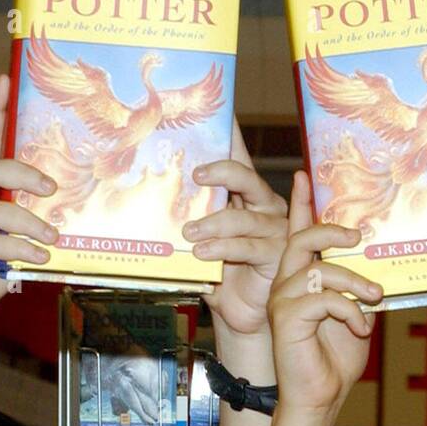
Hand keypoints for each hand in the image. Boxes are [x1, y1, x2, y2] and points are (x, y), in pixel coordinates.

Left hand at [184, 120, 288, 337]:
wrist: (238, 314)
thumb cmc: (217, 274)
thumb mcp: (199, 243)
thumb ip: (187, 220)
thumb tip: (148, 199)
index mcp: (243, 195)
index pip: (236, 157)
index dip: (229, 133)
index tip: (218, 110)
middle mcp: (264, 205)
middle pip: (246, 177)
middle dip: (222, 171)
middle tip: (196, 175)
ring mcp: (275, 228)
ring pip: (244, 216)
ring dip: (214, 223)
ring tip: (190, 234)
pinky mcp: (278, 254)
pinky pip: (250, 246)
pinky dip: (225, 248)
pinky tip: (204, 254)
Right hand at [266, 171, 382, 413]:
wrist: (322, 396)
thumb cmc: (336, 359)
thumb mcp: (356, 315)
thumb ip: (357, 288)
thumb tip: (373, 265)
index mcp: (302, 279)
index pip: (299, 234)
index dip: (300, 205)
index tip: (305, 176)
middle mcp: (286, 284)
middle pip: (302, 239)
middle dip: (333, 232)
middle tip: (360, 237)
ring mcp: (283, 299)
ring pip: (321, 270)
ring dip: (356, 283)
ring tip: (375, 299)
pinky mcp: (286, 317)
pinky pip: (323, 297)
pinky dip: (349, 310)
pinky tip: (359, 327)